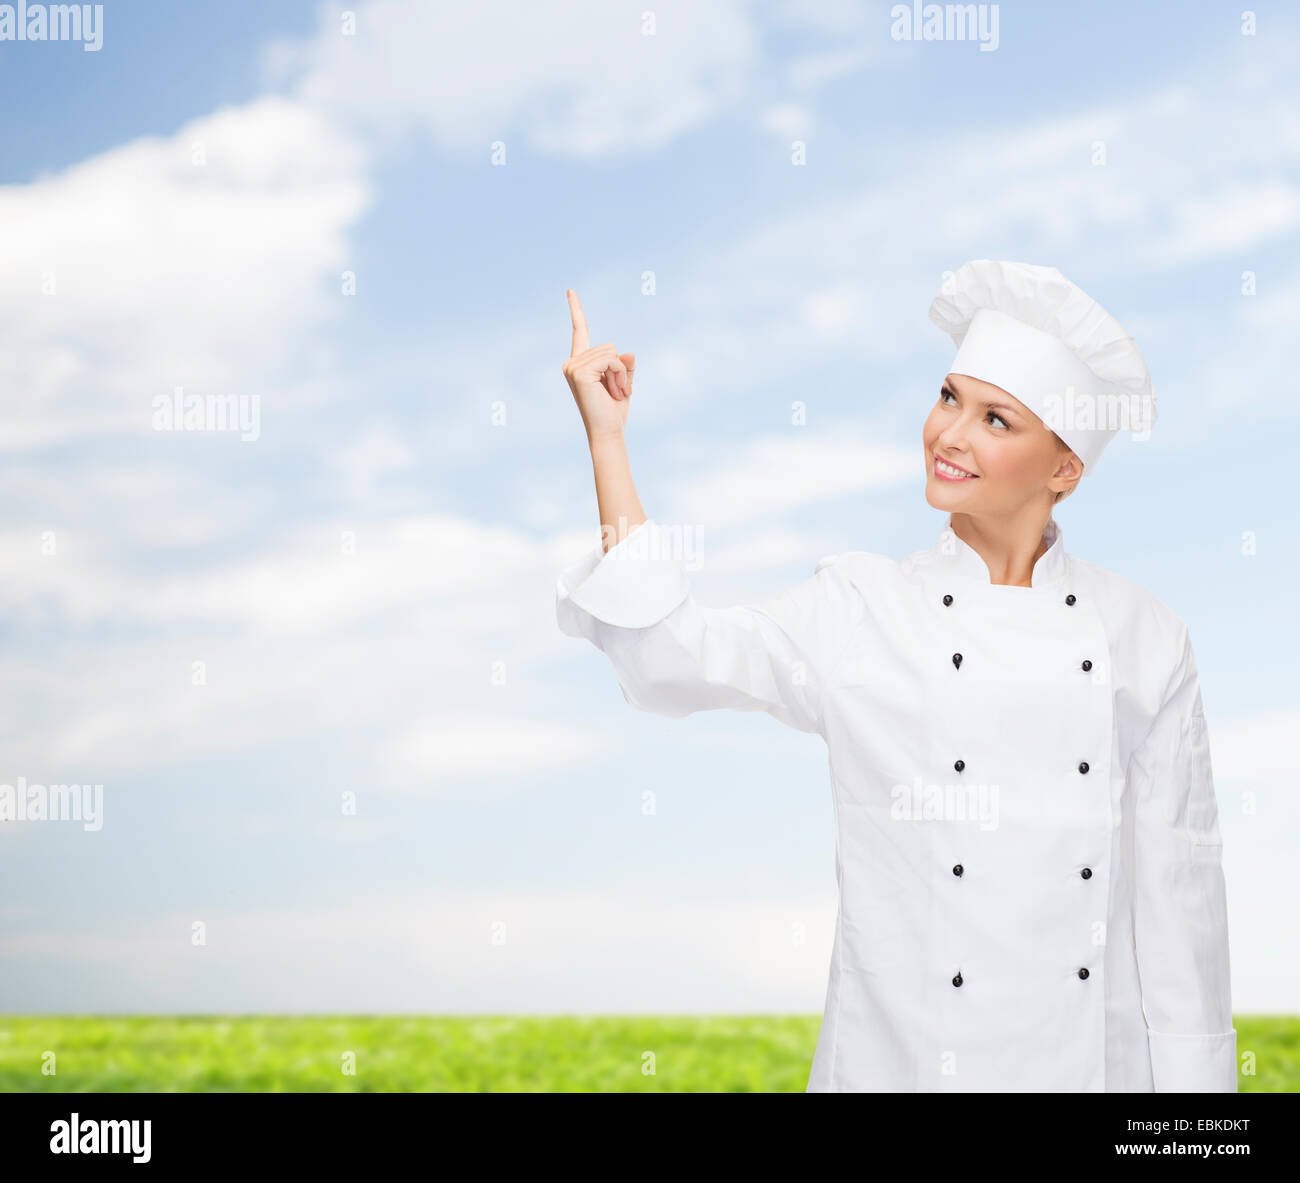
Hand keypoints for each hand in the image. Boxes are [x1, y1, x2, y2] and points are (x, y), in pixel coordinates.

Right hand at [561, 289, 634, 440]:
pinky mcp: (579, 371)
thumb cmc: (614, 411)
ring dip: (620, 374)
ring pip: (611, 353)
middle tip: (616, 391)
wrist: (608, 432)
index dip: (576, 310)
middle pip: (608, 346)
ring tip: (614, 393)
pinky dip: (618, 375)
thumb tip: (628, 354)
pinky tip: (613, 391)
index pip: (579, 332)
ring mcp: (572, 366)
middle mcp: (572, 362)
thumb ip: (625, 364)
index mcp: (579, 363)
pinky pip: (611, 360)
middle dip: (619, 368)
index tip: (570, 291)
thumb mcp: (623, 382)